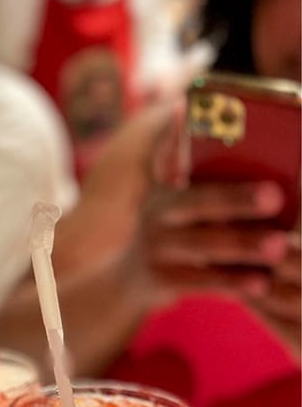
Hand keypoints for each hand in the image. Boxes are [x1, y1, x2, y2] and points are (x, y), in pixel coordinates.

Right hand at [142, 178, 299, 353]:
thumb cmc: (165, 233)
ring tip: (279, 249)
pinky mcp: (161, 282)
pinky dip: (233, 283)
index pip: (201, 188)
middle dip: (241, 204)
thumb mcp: (163, 198)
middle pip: (203, 209)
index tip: (274, 191)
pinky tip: (261, 284)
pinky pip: (204, 282)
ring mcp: (157, 253)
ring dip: (244, 247)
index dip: (234, 188)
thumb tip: (186, 122)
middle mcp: (156, 221)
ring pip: (206, 248)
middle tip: (278, 202)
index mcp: (165, 196)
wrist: (127, 282)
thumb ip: (177, 165)